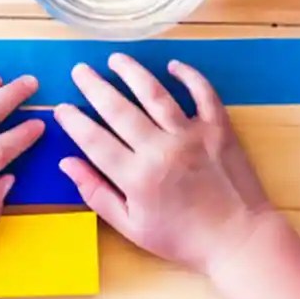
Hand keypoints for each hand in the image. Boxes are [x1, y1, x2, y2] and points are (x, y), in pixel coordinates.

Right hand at [54, 54, 272, 273]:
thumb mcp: (131, 227)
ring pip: (155, 94)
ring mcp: (191, 135)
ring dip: (132, 72)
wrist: (238, 239)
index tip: (61, 108)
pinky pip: (203, 93)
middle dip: (94, 87)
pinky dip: (189, 75)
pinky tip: (173, 65)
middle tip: (79, 71)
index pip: (94, 140)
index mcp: (136, 177)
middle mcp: (161, 149)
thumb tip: (66, 164)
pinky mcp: (218, 128)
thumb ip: (97, 193)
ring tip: (115, 59)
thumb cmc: (182, 238)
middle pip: (118, 109)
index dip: (74, 121)